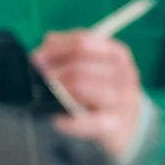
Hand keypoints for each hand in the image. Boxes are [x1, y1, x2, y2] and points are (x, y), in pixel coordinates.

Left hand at [32, 31, 143, 159]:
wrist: (128, 125)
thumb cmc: (103, 91)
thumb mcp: (94, 66)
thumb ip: (72, 51)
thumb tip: (48, 39)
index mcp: (117, 55)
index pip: (83, 42)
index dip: (55, 48)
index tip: (36, 56)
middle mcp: (123, 74)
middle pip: (79, 64)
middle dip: (53, 68)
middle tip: (37, 74)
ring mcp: (120, 100)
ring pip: (81, 87)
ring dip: (57, 89)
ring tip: (46, 92)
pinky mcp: (113, 125)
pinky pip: (85, 121)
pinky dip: (67, 121)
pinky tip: (56, 120)